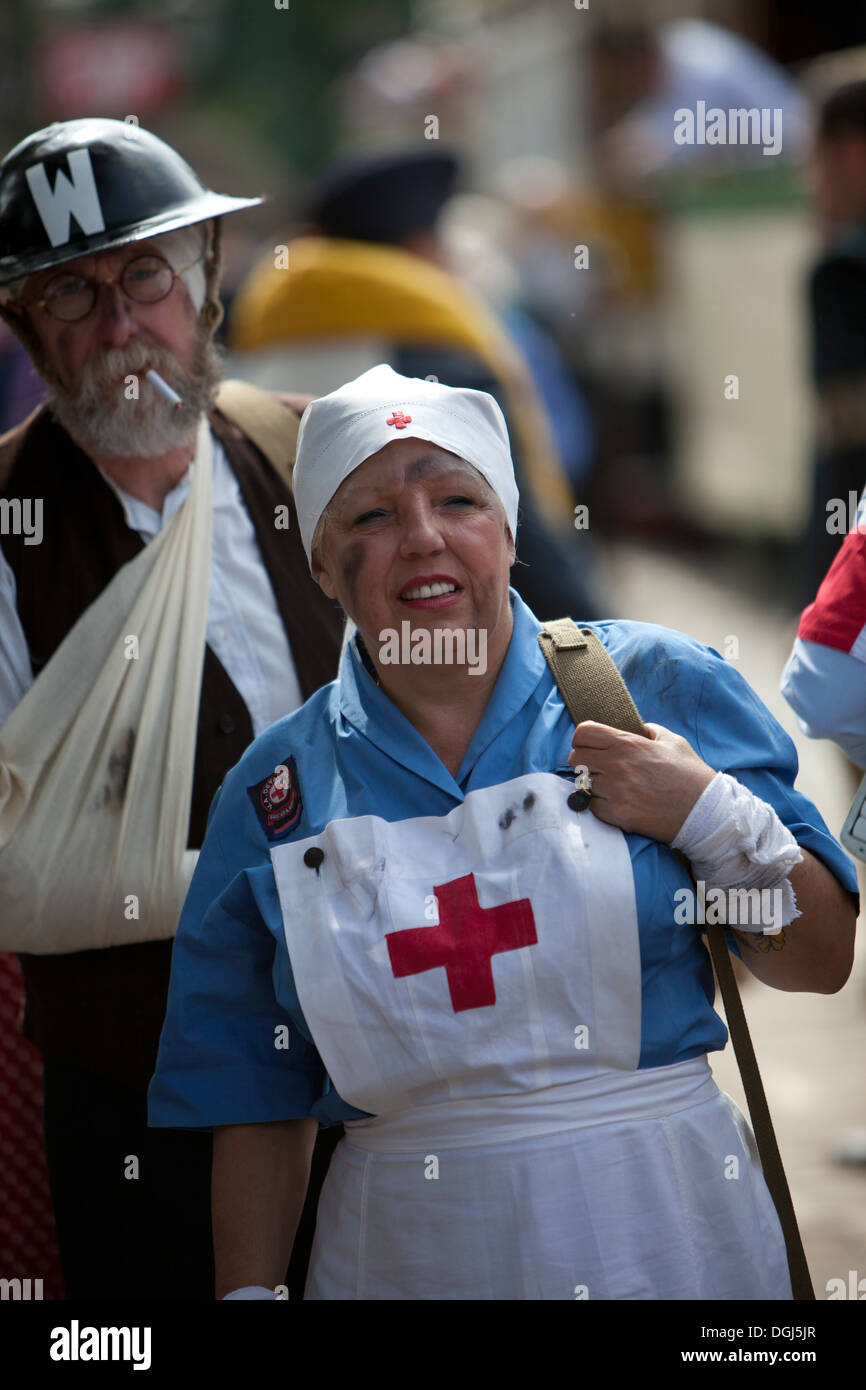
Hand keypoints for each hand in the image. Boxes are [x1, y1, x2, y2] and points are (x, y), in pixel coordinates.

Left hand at [568, 720, 716, 842]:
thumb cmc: (690, 775)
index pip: (583, 733)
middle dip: (585, 762)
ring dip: (594, 786)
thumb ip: (648, 731)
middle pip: (576, 759)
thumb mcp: (672, 741)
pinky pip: (592, 807)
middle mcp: (617, 766)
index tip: (590, 745)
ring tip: (614, 788)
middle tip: (600, 768)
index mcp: (628, 744)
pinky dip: (601, 806)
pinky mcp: (617, 815)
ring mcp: (615, 792)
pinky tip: (619, 803)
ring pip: (583, 784)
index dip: (583, 738)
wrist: (705, 812)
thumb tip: (635, 729)